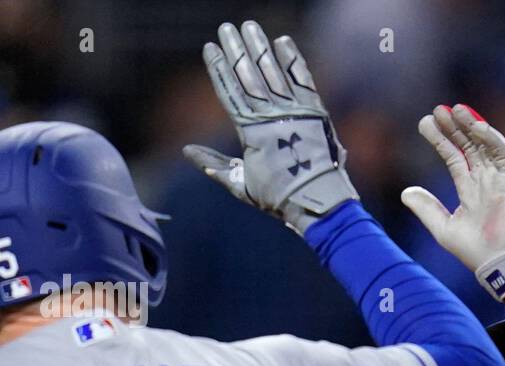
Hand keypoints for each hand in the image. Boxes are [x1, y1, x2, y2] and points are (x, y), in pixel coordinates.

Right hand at [183, 20, 357, 234]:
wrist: (318, 200)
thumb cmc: (278, 197)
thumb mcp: (241, 184)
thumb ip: (214, 165)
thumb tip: (186, 151)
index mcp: (250, 131)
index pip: (229, 92)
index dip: (218, 68)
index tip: (209, 47)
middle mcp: (270, 116)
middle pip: (248, 76)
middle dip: (236, 50)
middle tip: (226, 27)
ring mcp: (294, 111)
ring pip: (273, 72)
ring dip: (260, 48)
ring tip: (250, 26)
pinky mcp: (316, 111)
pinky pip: (302, 79)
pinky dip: (293, 60)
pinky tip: (283, 42)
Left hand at [402, 104, 504, 301]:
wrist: (499, 263)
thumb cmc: (475, 250)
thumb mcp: (442, 228)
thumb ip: (427, 208)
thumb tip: (405, 192)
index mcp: (469, 191)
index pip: (454, 157)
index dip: (441, 140)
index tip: (426, 123)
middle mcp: (484, 182)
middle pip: (469, 146)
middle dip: (454, 128)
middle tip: (437, 110)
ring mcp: (499, 180)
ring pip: (485, 145)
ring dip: (472, 126)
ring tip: (455, 110)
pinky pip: (504, 154)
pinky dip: (492, 139)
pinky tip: (476, 126)